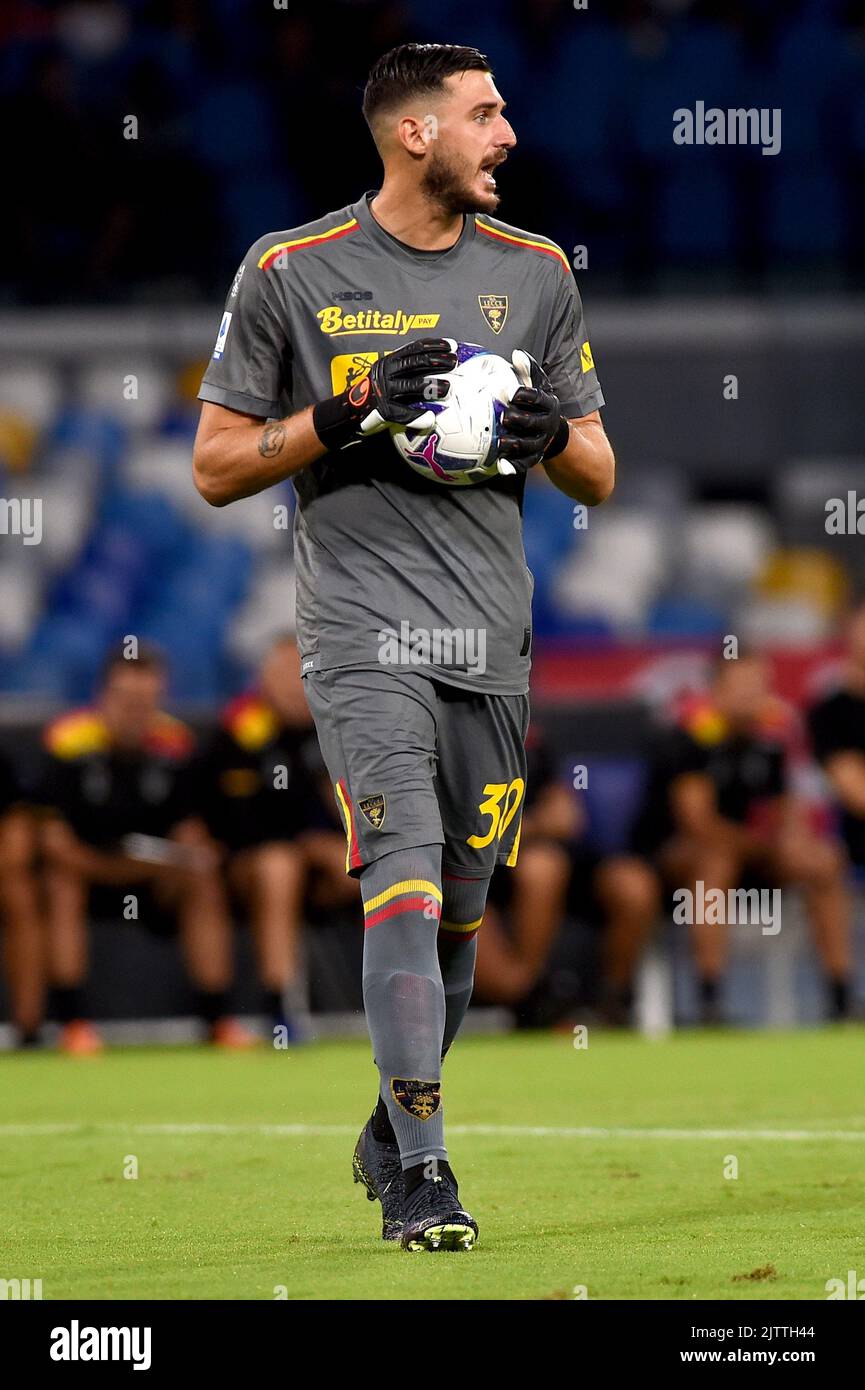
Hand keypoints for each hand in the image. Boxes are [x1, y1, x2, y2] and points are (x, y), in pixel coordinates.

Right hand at [359, 337, 456, 432]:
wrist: (348, 411)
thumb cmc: (375, 393)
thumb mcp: (387, 375)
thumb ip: (406, 370)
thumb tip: (435, 365)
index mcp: (389, 362)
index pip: (414, 348)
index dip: (434, 345)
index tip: (451, 346)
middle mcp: (386, 373)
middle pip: (415, 363)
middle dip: (437, 361)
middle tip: (454, 362)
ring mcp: (384, 391)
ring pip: (411, 385)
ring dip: (431, 385)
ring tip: (448, 387)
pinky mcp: (382, 410)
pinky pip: (403, 414)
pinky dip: (418, 417)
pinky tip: (431, 419)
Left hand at [497, 349, 566, 476]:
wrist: (553, 429)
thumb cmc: (539, 403)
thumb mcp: (538, 385)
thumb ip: (528, 370)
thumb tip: (517, 354)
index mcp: (548, 404)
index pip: (538, 399)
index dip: (525, 396)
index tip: (512, 392)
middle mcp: (545, 425)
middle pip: (532, 423)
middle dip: (518, 420)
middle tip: (503, 417)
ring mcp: (540, 443)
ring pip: (528, 446)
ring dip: (514, 444)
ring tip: (500, 442)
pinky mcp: (533, 457)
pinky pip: (524, 463)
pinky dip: (513, 465)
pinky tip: (502, 466)